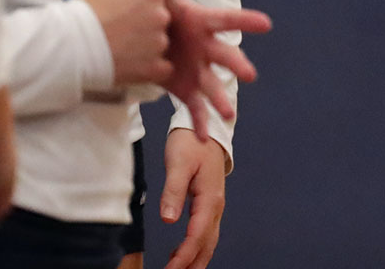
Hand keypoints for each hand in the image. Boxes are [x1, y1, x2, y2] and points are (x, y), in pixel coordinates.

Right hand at [80, 0, 182, 84]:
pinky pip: (163, 67)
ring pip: (163, 39)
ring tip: (124, 47)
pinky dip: (152, 66)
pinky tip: (135, 64)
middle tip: (129, 24)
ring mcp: (158, 42)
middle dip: (152, 16)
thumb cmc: (82, 14)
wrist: (70, 47)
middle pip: (167, 12)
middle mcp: (160, 15)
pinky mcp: (152, 67)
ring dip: (150, 42)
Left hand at [160, 134, 229, 268]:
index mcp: (209, 199)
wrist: (208, 128)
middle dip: (191, 264)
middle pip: (206, 244)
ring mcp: (215, 206)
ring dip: (195, 259)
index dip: (184, 256)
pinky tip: (180, 254)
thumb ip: (173, 192)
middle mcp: (216, 206)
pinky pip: (205, 233)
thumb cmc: (192, 143)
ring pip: (208, 241)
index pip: (196, 236)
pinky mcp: (209, 204)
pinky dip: (196, 248)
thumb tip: (169, 220)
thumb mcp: (179, 164)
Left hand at [162, 0, 269, 127]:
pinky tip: (204, 138)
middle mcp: (204, 47)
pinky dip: (200, 122)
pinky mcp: (185, 87)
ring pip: (214, 84)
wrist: (143, 34)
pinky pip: (194, 106)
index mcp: (199, 21)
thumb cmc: (154, 8)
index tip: (266, 25)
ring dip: (222, 99)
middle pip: (225, 55)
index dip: (245, 21)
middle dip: (237, 64)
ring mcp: (198, 68)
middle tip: (248, 75)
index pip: (226, 19)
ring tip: (230, 115)